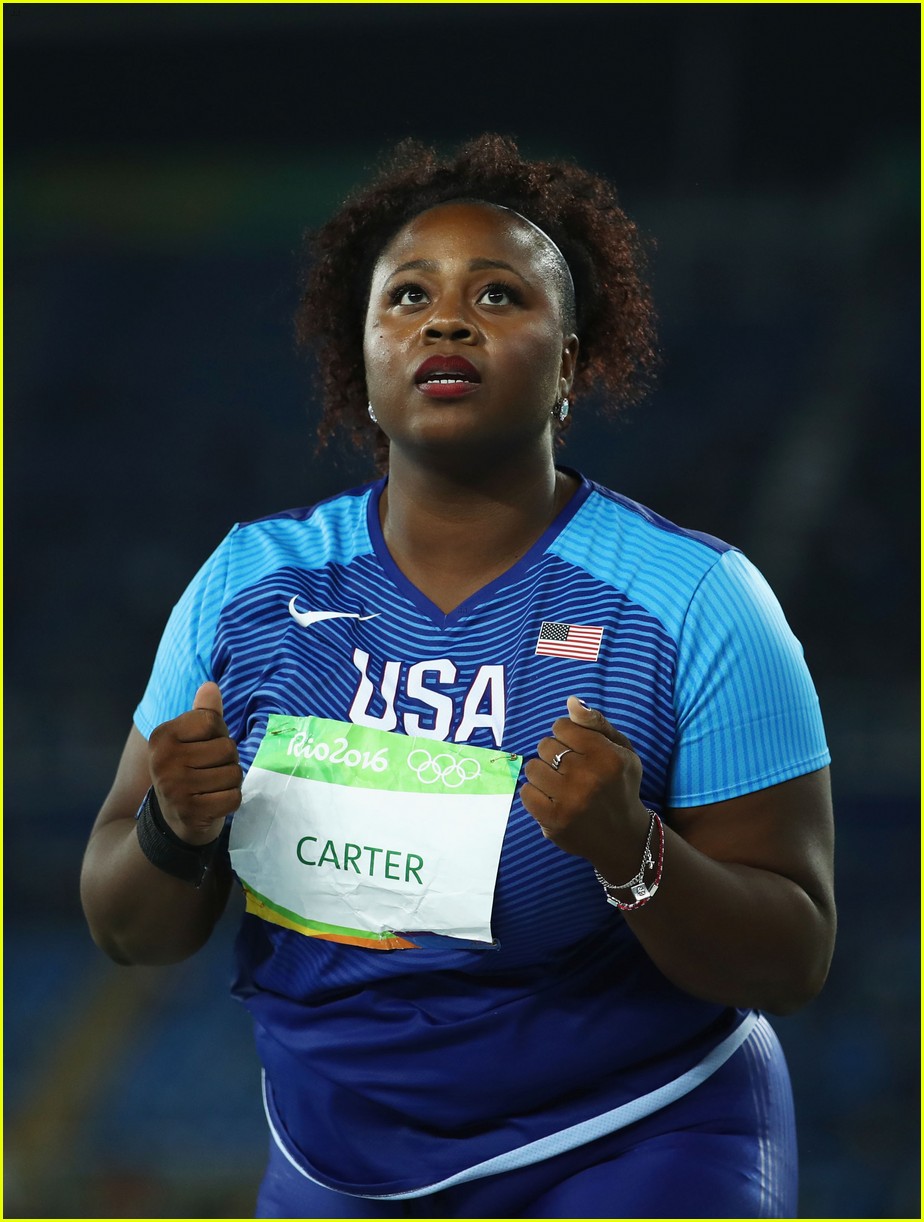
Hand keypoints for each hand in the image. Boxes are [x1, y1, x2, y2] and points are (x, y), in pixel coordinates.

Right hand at [148, 682, 241, 845]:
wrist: (172, 820)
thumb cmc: (188, 770)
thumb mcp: (191, 739)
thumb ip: (203, 714)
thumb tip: (211, 686)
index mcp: (162, 736)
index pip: (211, 721)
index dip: (218, 733)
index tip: (205, 747)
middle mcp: (163, 761)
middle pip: (226, 748)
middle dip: (227, 760)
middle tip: (208, 771)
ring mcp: (174, 788)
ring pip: (233, 773)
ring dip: (230, 781)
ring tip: (211, 786)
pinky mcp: (189, 812)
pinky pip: (233, 798)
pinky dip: (230, 801)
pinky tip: (213, 802)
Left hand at [520, 696, 649, 870]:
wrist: (622, 836)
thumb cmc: (620, 785)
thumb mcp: (621, 749)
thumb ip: (596, 723)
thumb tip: (571, 701)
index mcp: (608, 757)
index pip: (562, 726)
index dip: (566, 735)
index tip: (577, 748)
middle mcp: (589, 778)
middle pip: (545, 745)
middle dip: (554, 753)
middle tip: (570, 769)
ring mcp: (570, 801)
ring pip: (532, 767)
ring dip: (542, 773)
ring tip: (559, 783)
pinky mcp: (554, 820)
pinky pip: (526, 792)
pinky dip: (534, 793)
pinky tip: (551, 798)